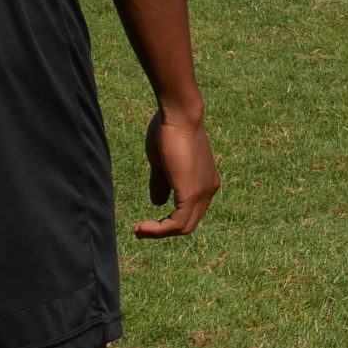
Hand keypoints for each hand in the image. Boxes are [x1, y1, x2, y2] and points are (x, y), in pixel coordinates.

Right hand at [137, 106, 217, 237]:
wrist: (179, 115)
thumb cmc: (169, 132)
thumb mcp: (163, 163)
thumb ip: (162, 183)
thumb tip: (157, 203)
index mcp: (205, 182)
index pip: (190, 212)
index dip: (168, 220)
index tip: (146, 221)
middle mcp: (209, 189)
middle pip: (188, 223)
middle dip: (163, 230)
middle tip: (140, 229)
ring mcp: (203, 192)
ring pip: (184, 227)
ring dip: (158, 232)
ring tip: (138, 230)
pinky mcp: (191, 193)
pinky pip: (177, 223)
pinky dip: (158, 230)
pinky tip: (141, 227)